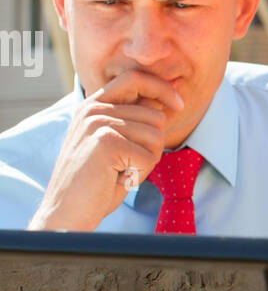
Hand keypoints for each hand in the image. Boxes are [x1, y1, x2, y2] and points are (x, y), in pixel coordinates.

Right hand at [27, 70, 183, 230]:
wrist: (65, 213)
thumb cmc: (93, 184)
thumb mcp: (112, 144)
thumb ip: (131, 121)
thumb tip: (164, 102)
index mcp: (93, 105)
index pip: (135, 78)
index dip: (161, 88)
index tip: (178, 104)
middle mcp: (93, 109)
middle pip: (154, 115)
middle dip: (153, 146)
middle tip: (128, 165)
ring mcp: (98, 123)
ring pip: (155, 136)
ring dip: (146, 162)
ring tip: (120, 172)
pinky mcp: (106, 142)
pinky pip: (148, 156)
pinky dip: (140, 174)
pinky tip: (117, 180)